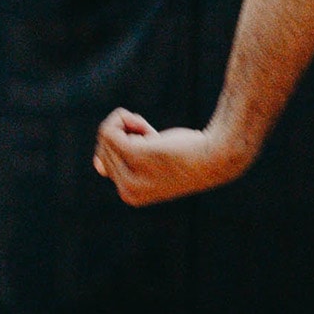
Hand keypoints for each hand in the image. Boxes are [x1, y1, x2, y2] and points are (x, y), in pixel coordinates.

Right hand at [91, 108, 244, 205]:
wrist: (218, 156)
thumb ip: (124, 163)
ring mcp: (129, 176)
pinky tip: (146, 126)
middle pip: (103, 147)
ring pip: (105, 136)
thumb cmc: (190, 156)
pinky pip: (109, 128)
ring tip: (154, 136)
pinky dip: (123, 118)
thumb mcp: (155, 162)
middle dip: (126, 135)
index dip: (126, 146)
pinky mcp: (134, 154)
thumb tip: (96, 164)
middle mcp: (126, 192)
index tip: (151, 148)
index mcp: (130, 195)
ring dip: (129, 126)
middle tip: (156, 140)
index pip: (105, 160)